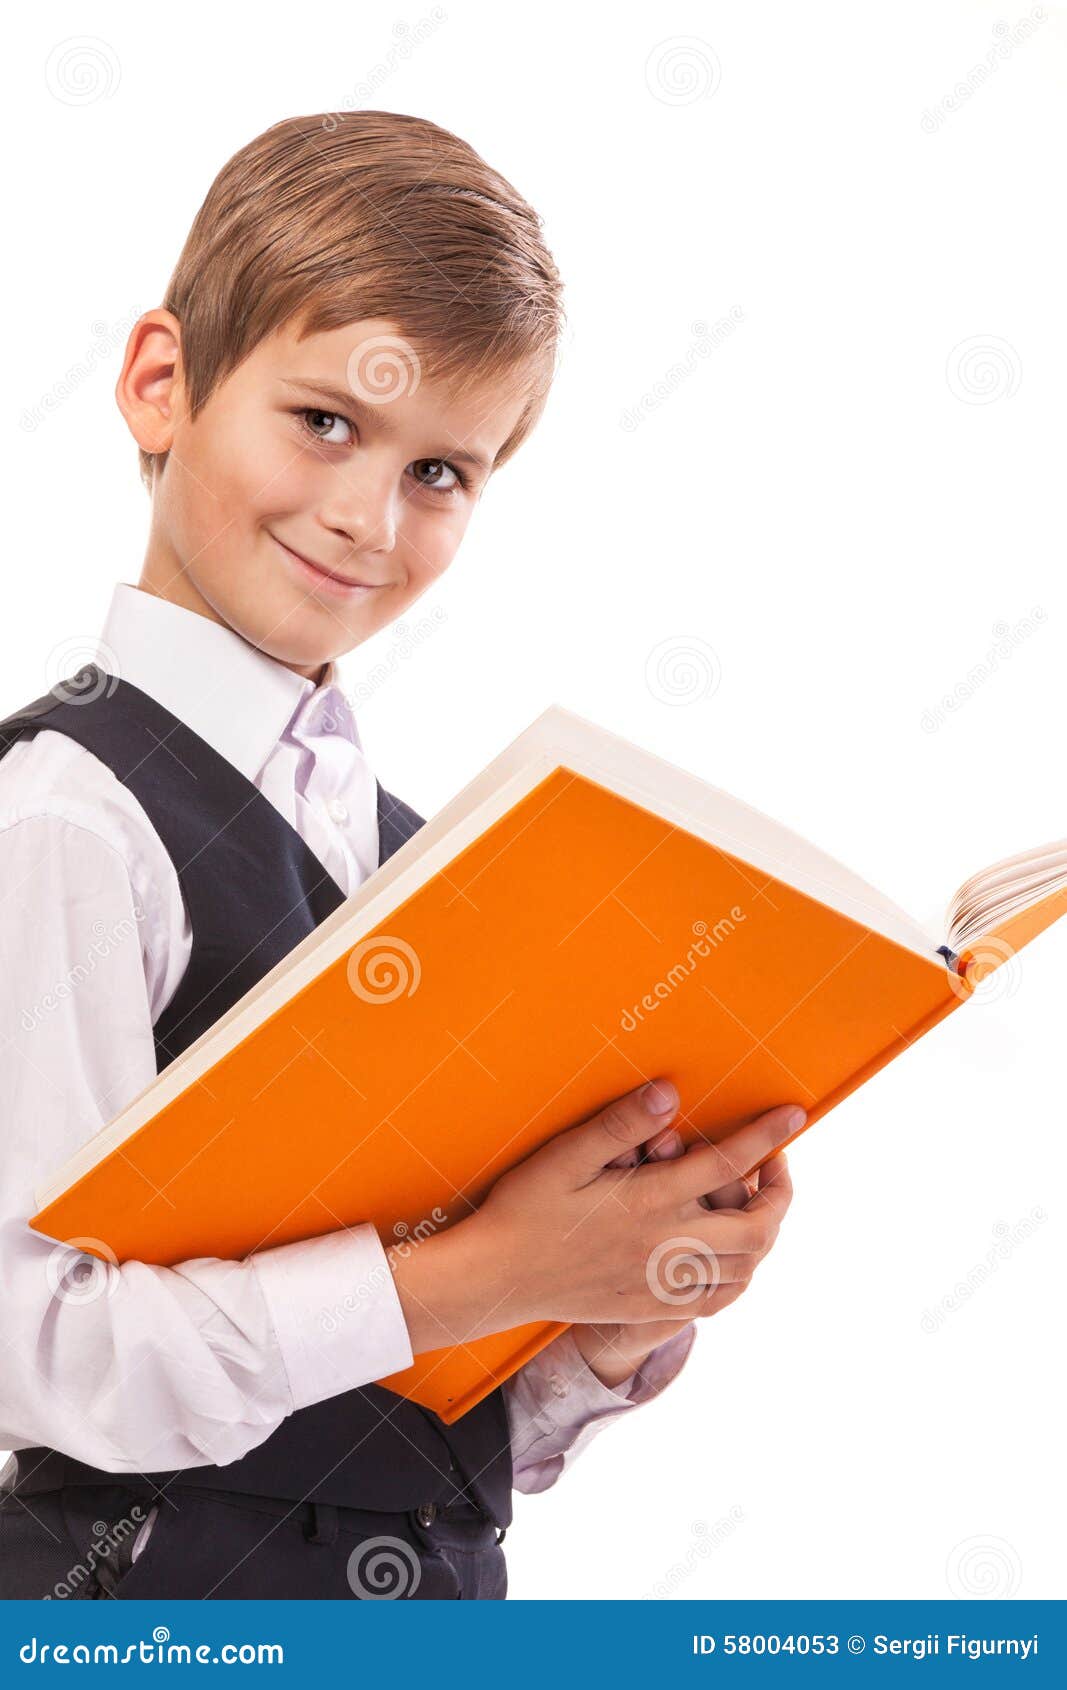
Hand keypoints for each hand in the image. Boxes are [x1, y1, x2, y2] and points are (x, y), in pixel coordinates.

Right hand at [387, 1075, 801, 1357]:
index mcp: (650, 1202)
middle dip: (779, 1194)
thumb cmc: (525, 1209)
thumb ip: (621, 1125)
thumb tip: (670, 1092)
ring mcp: (662, 1284)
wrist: (497, 1278)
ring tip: (755, 1208)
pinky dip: (739, 1278)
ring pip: (745, 1270)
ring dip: (763, 1237)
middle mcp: (666, 1247)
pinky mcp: (652, 1309)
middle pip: (756, 1228)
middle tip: (775, 1166)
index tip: (794, 1114)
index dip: (767, 1137)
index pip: (727, 1164)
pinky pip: (718, 1302)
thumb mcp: (565, 1156)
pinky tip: (728, 1258)